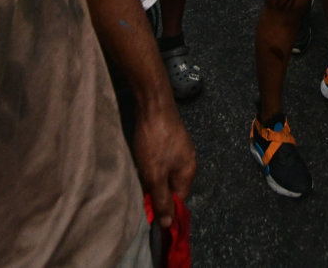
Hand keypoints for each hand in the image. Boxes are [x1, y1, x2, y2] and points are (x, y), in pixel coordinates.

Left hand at [131, 100, 195, 230]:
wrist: (153, 104)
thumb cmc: (155, 140)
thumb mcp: (156, 175)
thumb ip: (162, 199)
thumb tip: (169, 224)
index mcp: (188, 172)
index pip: (179, 200)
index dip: (164, 208)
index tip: (148, 211)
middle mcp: (187, 160)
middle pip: (172, 186)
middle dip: (155, 191)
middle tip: (140, 189)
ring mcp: (179, 148)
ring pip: (164, 172)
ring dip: (151, 177)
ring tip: (138, 173)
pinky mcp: (169, 139)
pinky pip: (161, 160)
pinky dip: (151, 164)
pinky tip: (140, 159)